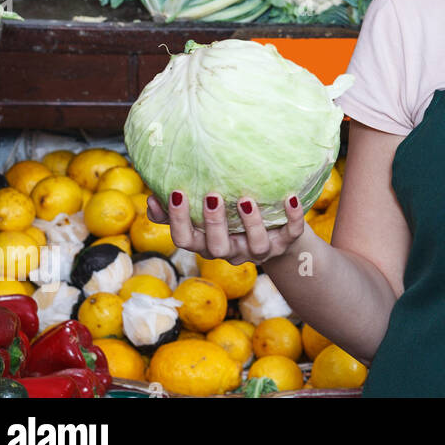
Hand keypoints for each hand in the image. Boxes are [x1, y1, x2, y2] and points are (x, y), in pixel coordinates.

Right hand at [148, 190, 308, 265]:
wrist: (279, 234)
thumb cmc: (234, 219)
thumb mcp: (207, 216)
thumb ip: (178, 211)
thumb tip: (152, 198)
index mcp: (208, 244)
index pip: (186, 240)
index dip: (178, 221)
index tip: (177, 193)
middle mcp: (232, 251)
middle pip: (217, 248)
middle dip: (213, 223)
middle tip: (213, 196)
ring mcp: (260, 250)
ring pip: (255, 246)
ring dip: (251, 222)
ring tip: (245, 199)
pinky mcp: (286, 243)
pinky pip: (292, 235)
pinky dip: (293, 218)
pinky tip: (290, 197)